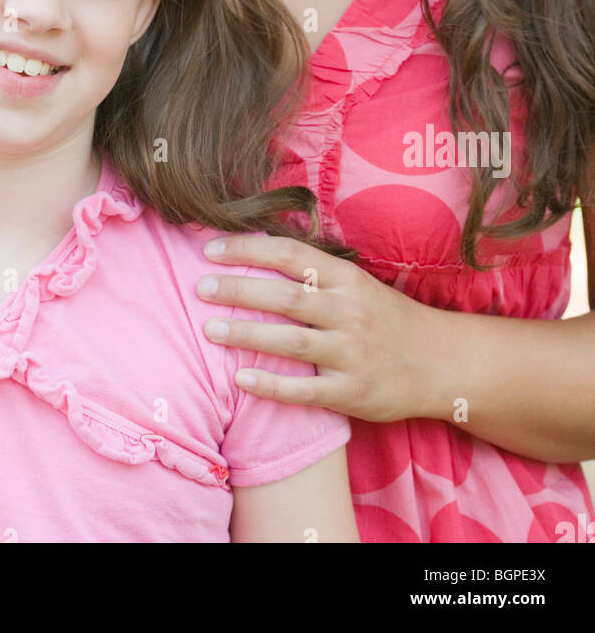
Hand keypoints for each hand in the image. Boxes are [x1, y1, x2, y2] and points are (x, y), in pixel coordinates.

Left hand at [197, 235, 440, 423]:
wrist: (441, 363)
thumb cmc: (385, 318)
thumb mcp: (357, 283)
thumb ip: (314, 271)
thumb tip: (256, 248)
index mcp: (346, 278)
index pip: (289, 254)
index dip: (247, 249)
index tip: (210, 250)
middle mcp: (349, 312)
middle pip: (285, 296)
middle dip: (239, 290)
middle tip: (200, 287)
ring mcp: (352, 353)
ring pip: (291, 342)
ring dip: (246, 334)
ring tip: (209, 328)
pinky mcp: (352, 392)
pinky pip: (305, 390)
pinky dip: (272, 385)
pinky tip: (241, 378)